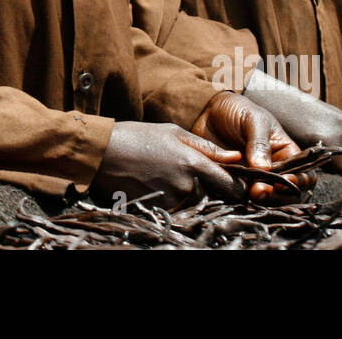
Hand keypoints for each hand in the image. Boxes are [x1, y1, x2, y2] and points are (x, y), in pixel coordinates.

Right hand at [92, 121, 243, 208]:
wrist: (102, 153)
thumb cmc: (138, 137)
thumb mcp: (173, 132)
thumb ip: (205, 147)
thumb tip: (235, 157)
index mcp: (193, 162)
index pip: (230, 185)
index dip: (238, 188)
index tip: (237, 186)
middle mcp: (186, 184)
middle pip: (211, 195)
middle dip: (207, 187)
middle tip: (187, 172)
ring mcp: (171, 199)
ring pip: (192, 201)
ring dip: (188, 193)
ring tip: (166, 174)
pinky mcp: (158, 209)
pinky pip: (175, 207)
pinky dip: (170, 198)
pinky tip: (156, 183)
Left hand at [192, 91, 313, 199]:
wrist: (207, 111)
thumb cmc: (237, 110)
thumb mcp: (253, 119)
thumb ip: (260, 142)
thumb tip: (265, 168)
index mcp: (285, 153)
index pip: (304, 174)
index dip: (300, 181)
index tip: (286, 181)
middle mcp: (274, 169)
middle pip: (286, 192)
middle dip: (278, 195)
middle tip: (262, 190)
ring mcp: (254, 178)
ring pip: (265, 198)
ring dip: (260, 199)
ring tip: (251, 192)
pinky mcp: (236, 183)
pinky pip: (241, 196)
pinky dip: (241, 198)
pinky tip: (235, 190)